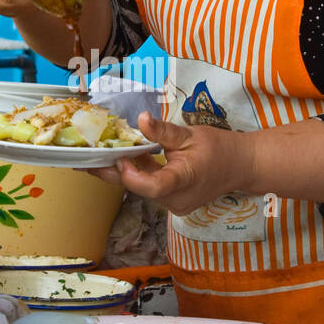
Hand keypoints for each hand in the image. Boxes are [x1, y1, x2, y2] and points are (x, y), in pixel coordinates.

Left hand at [88, 112, 256, 215]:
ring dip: (120, 171)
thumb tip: (140, 119)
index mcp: (184, 181)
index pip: (152, 186)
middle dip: (111, 172)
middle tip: (83, 159)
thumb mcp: (191, 134)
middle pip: (138, 188)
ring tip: (93, 156)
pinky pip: (148, 188)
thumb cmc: (219, 149)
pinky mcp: (171, 201)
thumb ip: (163, 131)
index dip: (131, 175)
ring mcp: (173, 204)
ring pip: (140, 188)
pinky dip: (135, 173)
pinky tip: (118, 159)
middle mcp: (176, 199)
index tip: (119, 157)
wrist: (240, 167)